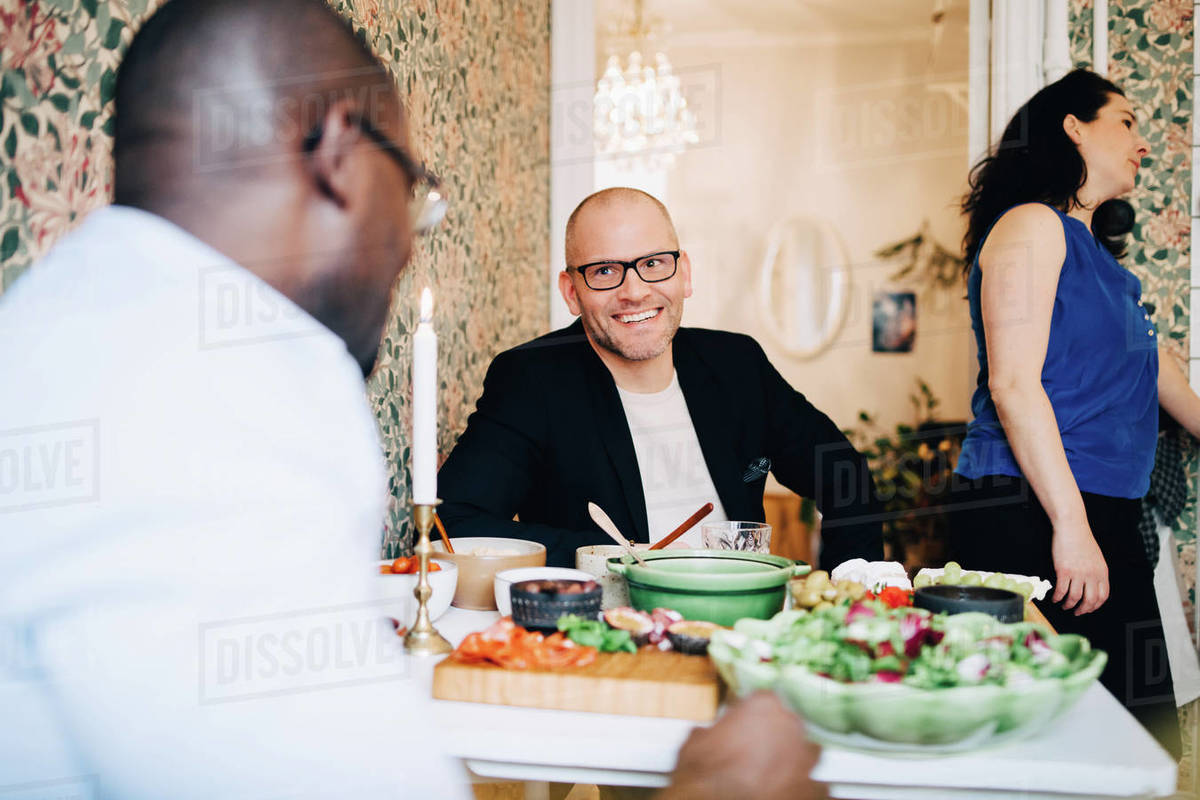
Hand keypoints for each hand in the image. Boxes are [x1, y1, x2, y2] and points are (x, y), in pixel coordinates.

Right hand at [658, 691, 825, 799]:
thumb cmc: (706, 775)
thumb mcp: (695, 742)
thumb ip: (712, 731)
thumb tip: (708, 736)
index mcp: (763, 707)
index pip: (765, 700)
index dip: (753, 715)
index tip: (745, 725)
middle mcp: (790, 728)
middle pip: (789, 724)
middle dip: (776, 736)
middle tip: (757, 751)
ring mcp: (805, 759)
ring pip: (808, 753)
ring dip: (795, 760)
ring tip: (777, 773)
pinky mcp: (814, 789)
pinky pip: (817, 785)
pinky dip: (806, 788)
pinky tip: (790, 793)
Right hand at [1050, 520, 1108, 614]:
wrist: (1071, 527)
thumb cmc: (1082, 540)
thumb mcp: (1097, 558)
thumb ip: (1096, 573)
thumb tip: (1091, 586)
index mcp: (1102, 572)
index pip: (1102, 596)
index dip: (1095, 606)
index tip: (1088, 608)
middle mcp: (1091, 575)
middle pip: (1090, 600)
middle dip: (1083, 610)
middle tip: (1076, 612)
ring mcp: (1077, 573)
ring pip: (1074, 598)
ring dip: (1069, 605)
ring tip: (1064, 605)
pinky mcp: (1063, 571)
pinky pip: (1061, 590)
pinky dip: (1057, 597)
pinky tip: (1055, 598)